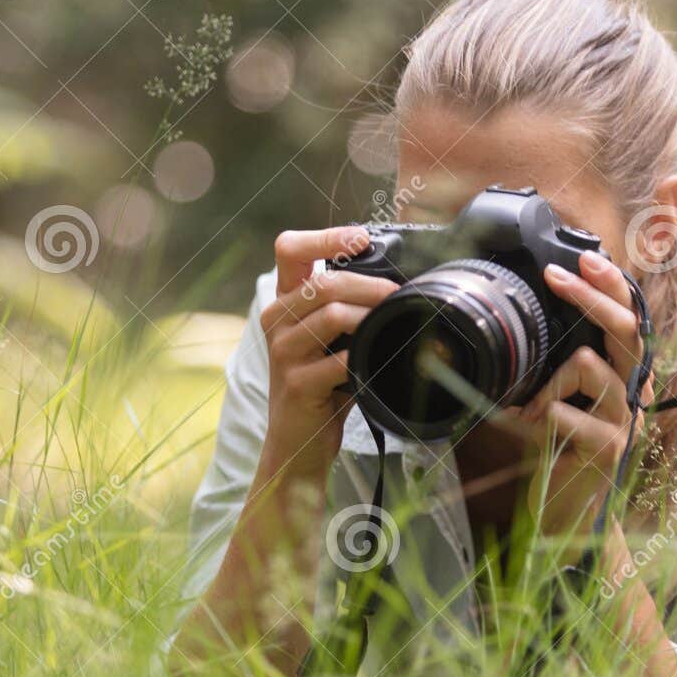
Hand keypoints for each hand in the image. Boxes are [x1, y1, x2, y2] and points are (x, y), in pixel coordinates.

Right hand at [258, 227, 397, 480]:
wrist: (299, 440)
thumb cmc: (323, 386)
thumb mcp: (331, 339)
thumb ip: (348, 308)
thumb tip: (399, 282)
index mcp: (285, 302)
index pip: (290, 249)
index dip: (325, 236)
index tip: (360, 238)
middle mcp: (277, 321)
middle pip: (324, 282)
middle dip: (370, 285)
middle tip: (398, 294)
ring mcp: (283, 352)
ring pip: (331, 314)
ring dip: (370, 316)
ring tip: (392, 324)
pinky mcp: (297, 383)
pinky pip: (338, 360)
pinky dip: (364, 357)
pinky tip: (377, 360)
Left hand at [519, 249, 649, 541]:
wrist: (562, 513)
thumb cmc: (555, 449)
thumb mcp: (554, 396)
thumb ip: (554, 362)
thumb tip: (523, 316)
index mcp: (623, 373)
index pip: (631, 318)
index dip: (614, 285)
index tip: (587, 257)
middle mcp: (633, 390)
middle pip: (627, 328)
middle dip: (591, 297)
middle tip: (557, 277)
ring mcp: (626, 419)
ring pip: (587, 365)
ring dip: (549, 382)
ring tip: (534, 408)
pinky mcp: (610, 448)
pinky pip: (567, 412)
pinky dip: (540, 417)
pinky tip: (535, 433)